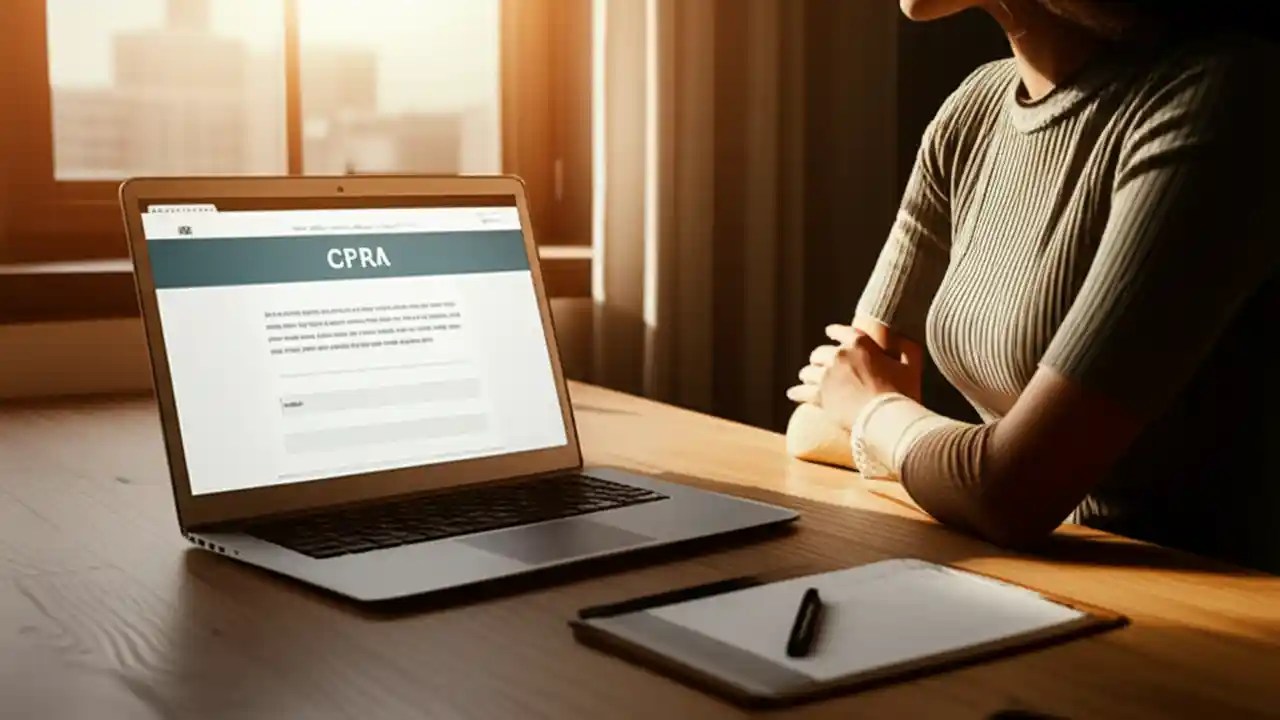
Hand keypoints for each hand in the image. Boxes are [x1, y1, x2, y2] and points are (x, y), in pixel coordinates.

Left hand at [786, 324, 916, 429]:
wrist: (886, 418)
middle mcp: (839, 356)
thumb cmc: (902, 393)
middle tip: (819, 365)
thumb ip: (907, 349)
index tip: (828, 332)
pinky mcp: (819, 395)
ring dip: (808, 375)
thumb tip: (904, 339)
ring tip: (806, 379)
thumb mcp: (910, 366)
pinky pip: (802, 391)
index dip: (834, 332)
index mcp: (860, 345)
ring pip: (808, 371)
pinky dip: (797, 392)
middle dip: (819, 359)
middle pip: (820, 353)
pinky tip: (793, 393)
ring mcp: (827, 375)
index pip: (842, 332)